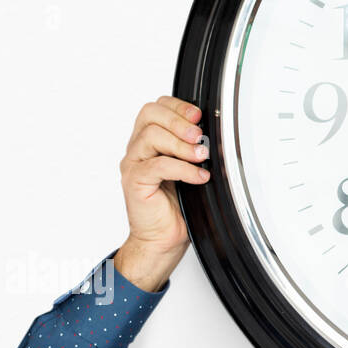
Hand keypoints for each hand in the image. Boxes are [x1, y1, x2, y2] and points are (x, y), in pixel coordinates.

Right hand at [114, 96, 208, 291]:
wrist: (161, 240)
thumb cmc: (175, 209)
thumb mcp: (189, 172)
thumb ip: (193, 152)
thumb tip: (213, 137)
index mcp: (148, 142)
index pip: (156, 108)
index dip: (177, 106)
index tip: (199, 115)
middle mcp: (138, 150)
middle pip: (150, 114)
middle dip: (178, 120)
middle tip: (199, 135)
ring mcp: (133, 164)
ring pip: (152, 136)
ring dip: (181, 144)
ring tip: (201, 156)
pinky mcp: (134, 181)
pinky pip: (158, 165)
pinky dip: (183, 168)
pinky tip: (199, 176)